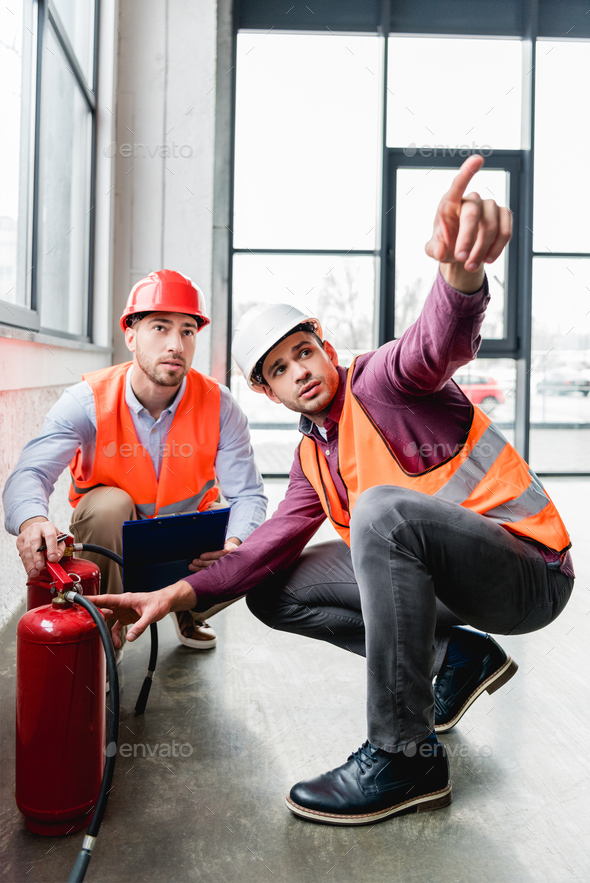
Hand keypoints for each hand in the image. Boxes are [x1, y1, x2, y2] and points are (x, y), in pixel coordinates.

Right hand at [17, 517, 66, 578]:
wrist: (37, 529)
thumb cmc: (49, 536)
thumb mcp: (59, 540)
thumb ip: (59, 550)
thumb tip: (56, 559)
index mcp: (48, 527)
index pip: (50, 536)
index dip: (51, 548)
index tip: (53, 559)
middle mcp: (36, 528)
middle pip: (35, 542)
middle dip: (37, 556)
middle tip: (40, 566)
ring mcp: (26, 534)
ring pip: (26, 549)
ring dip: (30, 562)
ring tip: (35, 571)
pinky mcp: (20, 540)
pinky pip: (22, 553)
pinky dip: (26, 563)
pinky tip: (30, 569)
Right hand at [89, 579, 195, 646]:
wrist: (165, 602)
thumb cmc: (159, 603)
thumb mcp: (151, 615)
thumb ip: (140, 627)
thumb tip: (129, 637)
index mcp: (125, 599)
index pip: (105, 599)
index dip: (92, 600)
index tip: (79, 600)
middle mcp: (121, 605)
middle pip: (103, 609)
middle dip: (92, 614)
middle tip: (82, 621)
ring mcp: (123, 611)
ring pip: (108, 618)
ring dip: (104, 628)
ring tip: (104, 639)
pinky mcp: (126, 617)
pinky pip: (116, 626)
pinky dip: (115, 635)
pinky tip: (118, 643)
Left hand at [188, 537, 240, 571]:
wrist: (236, 554)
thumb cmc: (227, 546)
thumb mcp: (225, 542)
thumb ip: (218, 541)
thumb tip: (206, 539)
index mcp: (230, 550)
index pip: (220, 553)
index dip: (211, 555)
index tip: (202, 556)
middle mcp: (229, 559)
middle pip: (215, 563)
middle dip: (203, 563)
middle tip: (194, 561)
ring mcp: (226, 566)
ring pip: (212, 569)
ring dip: (201, 568)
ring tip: (192, 566)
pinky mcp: (222, 571)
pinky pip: (212, 572)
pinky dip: (203, 572)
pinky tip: (196, 570)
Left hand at [425, 155, 511, 288]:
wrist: (462, 253)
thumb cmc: (446, 245)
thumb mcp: (435, 250)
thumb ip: (434, 250)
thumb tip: (440, 250)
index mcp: (450, 202)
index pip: (458, 184)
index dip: (467, 172)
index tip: (478, 159)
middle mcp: (471, 200)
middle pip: (473, 214)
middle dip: (467, 239)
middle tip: (461, 260)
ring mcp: (489, 206)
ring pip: (491, 226)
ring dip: (481, 250)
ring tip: (470, 265)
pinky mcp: (504, 217)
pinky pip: (505, 232)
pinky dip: (497, 249)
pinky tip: (487, 259)